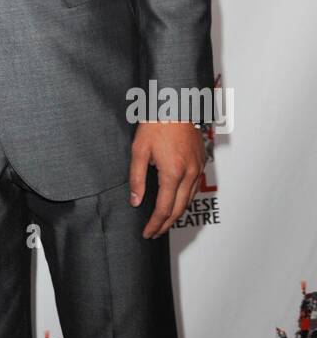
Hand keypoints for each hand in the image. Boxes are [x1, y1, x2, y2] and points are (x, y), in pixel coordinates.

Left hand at [129, 120, 204, 238]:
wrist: (175, 105)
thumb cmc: (155, 124)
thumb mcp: (139, 150)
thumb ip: (137, 178)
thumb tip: (135, 201)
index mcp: (173, 173)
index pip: (164, 209)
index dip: (155, 224)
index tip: (147, 233)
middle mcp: (189, 174)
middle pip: (178, 209)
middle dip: (166, 224)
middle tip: (154, 233)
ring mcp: (198, 168)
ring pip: (188, 200)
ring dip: (176, 214)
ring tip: (163, 222)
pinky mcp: (201, 162)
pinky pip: (194, 188)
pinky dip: (185, 200)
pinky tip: (176, 202)